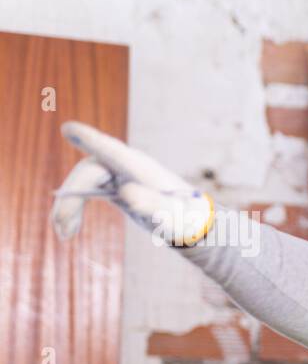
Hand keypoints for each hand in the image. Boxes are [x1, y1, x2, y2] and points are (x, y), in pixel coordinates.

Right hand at [51, 121, 213, 246]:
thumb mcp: (172, 215)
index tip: (69, 129)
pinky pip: (85, 193)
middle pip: (89, 171)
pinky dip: (74, 210)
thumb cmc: (185, 216)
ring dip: (69, 206)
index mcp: (141, 167)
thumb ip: (153, 204)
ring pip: (83, 182)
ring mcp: (117, 174)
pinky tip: (68, 231)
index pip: (112, 150)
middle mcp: (126, 166)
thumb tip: (126, 193)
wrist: (190, 220)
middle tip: (62, 224)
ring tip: (64, 234)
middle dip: (72, 195)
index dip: (90, 140)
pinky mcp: (112, 186)